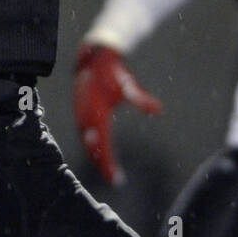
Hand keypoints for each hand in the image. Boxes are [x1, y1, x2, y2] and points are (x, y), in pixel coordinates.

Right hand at [73, 43, 161, 184]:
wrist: (95, 57)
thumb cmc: (113, 72)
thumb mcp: (128, 84)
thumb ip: (141, 98)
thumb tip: (158, 110)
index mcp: (96, 114)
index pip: (102, 147)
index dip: (109, 165)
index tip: (117, 179)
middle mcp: (85, 117)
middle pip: (92, 149)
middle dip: (102, 164)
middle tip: (115, 179)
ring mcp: (79, 115)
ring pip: (87, 143)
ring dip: (96, 156)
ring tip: (108, 168)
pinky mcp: (79, 113)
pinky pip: (84, 135)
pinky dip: (91, 146)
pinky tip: (100, 150)